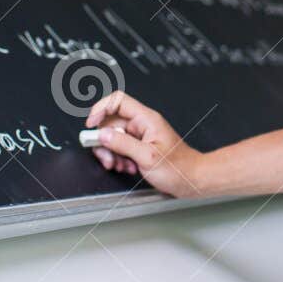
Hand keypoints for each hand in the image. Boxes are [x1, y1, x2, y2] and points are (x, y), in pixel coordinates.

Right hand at [85, 91, 204, 198]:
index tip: (91, 125)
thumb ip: (123, 144)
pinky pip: (121, 148)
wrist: (191, 180)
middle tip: (108, 157)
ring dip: (112, 153)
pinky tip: (127, 167)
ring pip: (114, 138)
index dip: (100, 109)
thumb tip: (103, 135)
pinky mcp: (140, 147)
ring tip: (121, 165)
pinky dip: (119, 158)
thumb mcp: (148, 157)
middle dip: (105, 141)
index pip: (117, 101)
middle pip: (111, 123)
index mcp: (146, 119)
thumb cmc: (179, 168)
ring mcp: (140, 136)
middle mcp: (142, 124)